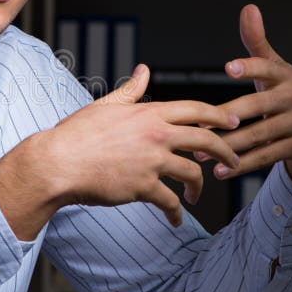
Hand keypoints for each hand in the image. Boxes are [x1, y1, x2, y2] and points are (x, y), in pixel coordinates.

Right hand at [42, 64, 240, 226]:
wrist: (57, 163)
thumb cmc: (76, 134)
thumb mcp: (105, 106)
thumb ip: (130, 91)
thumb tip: (144, 71)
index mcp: (148, 113)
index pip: (194, 110)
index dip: (218, 116)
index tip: (232, 123)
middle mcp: (155, 134)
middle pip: (205, 140)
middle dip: (226, 151)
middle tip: (234, 160)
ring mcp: (151, 161)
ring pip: (193, 173)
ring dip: (199, 187)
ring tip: (196, 196)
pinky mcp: (143, 187)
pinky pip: (170, 202)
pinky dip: (175, 213)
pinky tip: (175, 220)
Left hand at [204, 5, 291, 198]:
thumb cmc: (287, 91)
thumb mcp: (276, 67)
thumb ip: (257, 42)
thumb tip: (248, 8)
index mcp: (284, 76)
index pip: (266, 68)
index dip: (249, 67)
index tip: (228, 67)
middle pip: (258, 107)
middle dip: (231, 116)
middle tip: (204, 124)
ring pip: (260, 135)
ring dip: (230, 146)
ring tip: (202, 153)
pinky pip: (267, 157)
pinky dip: (243, 165)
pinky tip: (221, 171)